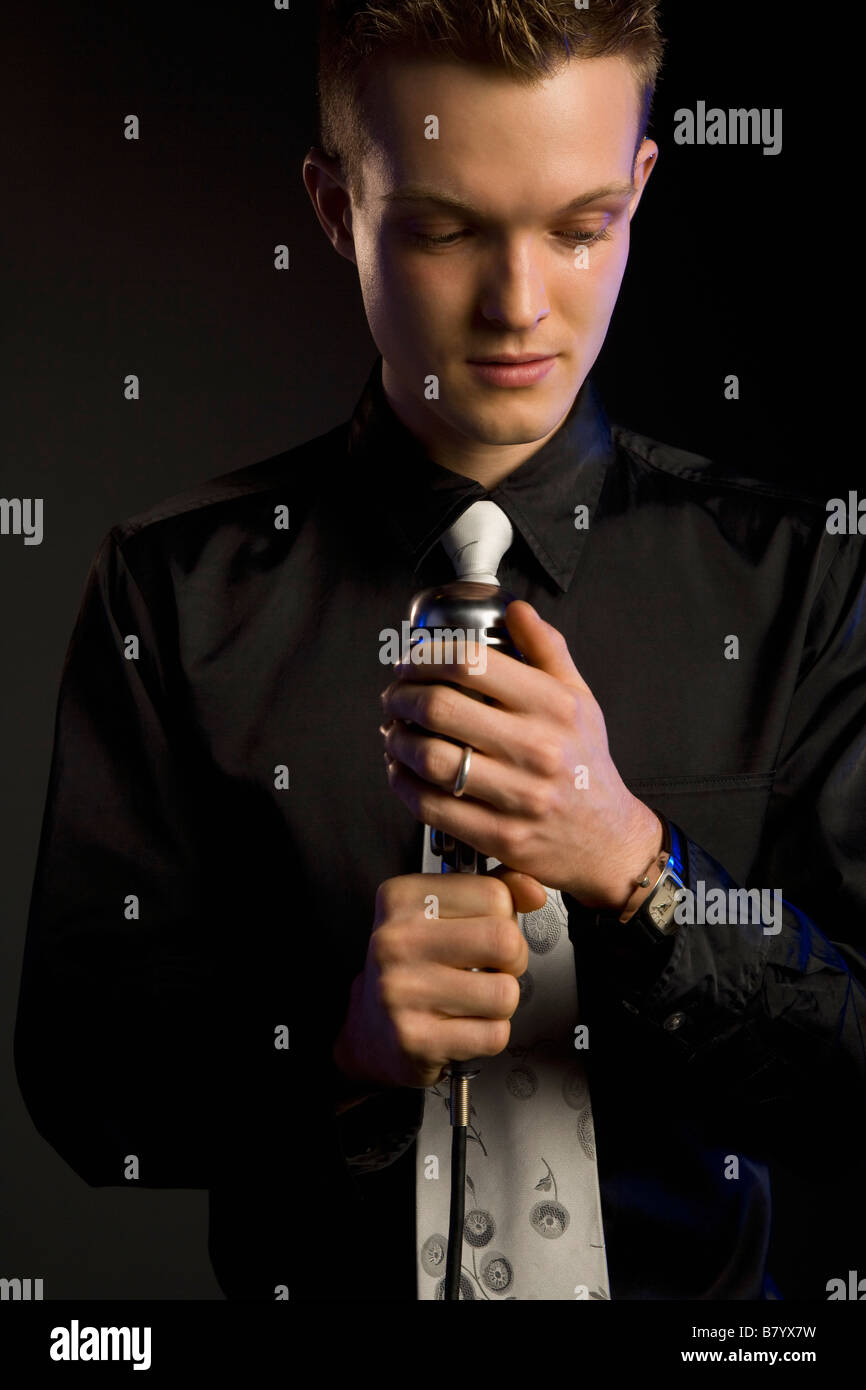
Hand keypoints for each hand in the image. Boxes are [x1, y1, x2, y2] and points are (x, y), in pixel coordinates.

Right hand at [333, 868, 545, 1092]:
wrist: (370, 1031)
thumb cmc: (412, 968)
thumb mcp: (443, 915)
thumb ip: (492, 893)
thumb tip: (533, 889)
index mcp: (401, 899)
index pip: (494, 894)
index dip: (504, 917)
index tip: (482, 930)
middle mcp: (396, 941)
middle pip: (505, 941)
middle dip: (511, 960)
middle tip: (489, 968)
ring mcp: (402, 992)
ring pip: (505, 993)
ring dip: (500, 1002)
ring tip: (471, 998)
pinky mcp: (416, 1039)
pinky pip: (494, 1035)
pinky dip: (489, 1034)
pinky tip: (462, 1025)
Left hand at [380, 600, 662, 911]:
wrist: (608, 840)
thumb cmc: (587, 766)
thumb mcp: (581, 700)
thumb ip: (548, 650)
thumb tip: (517, 610)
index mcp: (554, 707)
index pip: (471, 663)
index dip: (426, 656)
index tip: (411, 660)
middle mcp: (538, 749)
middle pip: (440, 707)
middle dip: (401, 696)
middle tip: (394, 695)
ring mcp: (518, 796)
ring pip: (429, 757)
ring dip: (396, 740)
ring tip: (394, 731)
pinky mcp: (500, 835)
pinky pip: (432, 805)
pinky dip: (403, 783)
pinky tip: (402, 770)